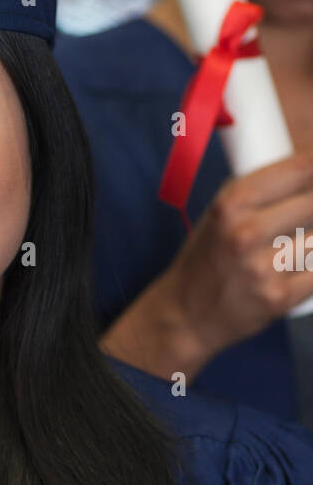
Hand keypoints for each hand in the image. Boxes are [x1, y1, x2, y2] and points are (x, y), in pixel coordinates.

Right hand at [101, 150, 312, 381]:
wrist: (185, 315)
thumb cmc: (206, 261)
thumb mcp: (218, 215)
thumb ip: (258, 192)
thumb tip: (309, 172)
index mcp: (230, 204)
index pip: (300, 170)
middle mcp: (245, 233)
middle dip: (312, 209)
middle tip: (304, 217)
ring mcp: (262, 268)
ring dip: (311, 243)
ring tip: (295, 246)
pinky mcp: (278, 298)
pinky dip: (311, 272)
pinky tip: (298, 270)